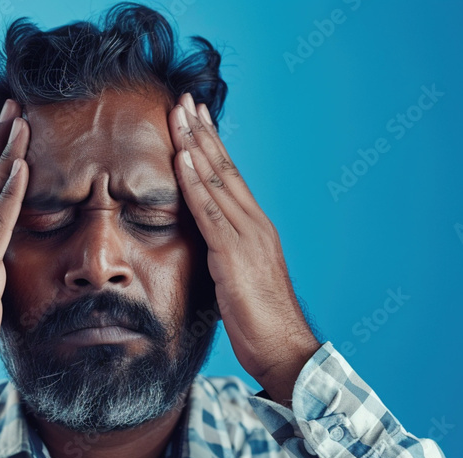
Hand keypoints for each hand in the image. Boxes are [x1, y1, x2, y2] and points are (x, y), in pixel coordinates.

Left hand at [168, 93, 319, 403]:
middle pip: (224, 169)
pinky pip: (210, 211)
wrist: (283, 351)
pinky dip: (194, 183)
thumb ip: (222, 257)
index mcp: (256, 229)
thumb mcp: (236, 281)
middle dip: (202, 132)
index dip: (210, 146)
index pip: (230, 178)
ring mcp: (247, 237)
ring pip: (217, 181)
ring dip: (195, 145)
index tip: (195, 118)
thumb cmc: (260, 323)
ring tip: (179, 115)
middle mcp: (255, 225)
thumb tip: (203, 247)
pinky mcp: (235, 254)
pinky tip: (182, 158)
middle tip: (185, 100)